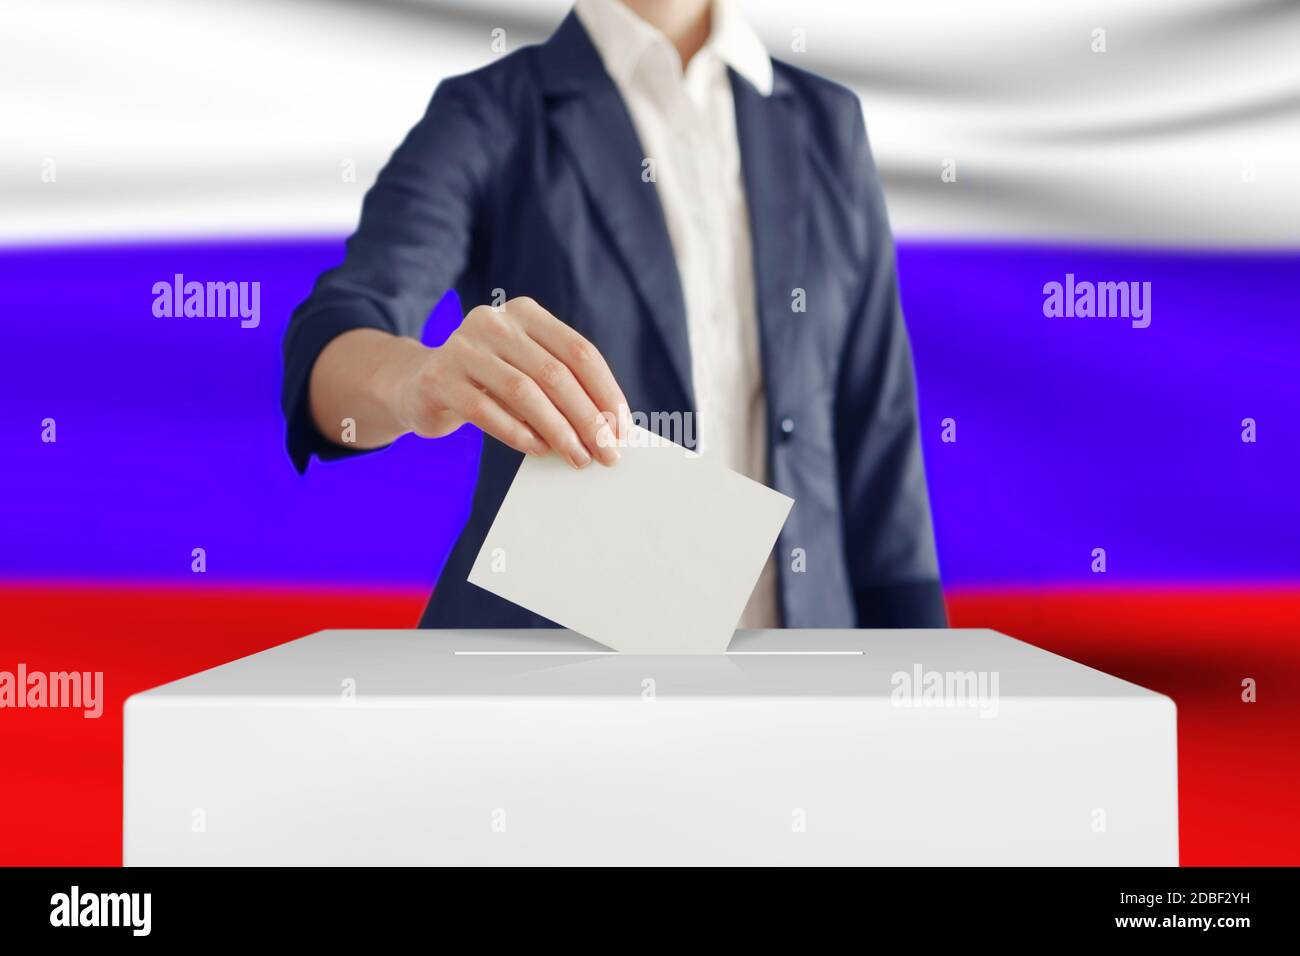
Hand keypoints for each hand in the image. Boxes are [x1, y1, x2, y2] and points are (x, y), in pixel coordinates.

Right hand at [393, 297, 626, 466]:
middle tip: (606, 452)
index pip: (579, 351)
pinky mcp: (439, 377)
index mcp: (526, 314)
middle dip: (587, 418)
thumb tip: (607, 428)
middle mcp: (494, 322)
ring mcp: (463, 346)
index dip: (606, 391)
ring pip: (523, 392)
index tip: (621, 428)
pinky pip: (485, 410)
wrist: (419, 385)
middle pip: (555, 373)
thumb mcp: (525, 372)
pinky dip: (517, 433)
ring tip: (577, 457)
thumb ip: (559, 388)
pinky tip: (538, 450)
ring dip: (557, 431)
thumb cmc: (488, 384)